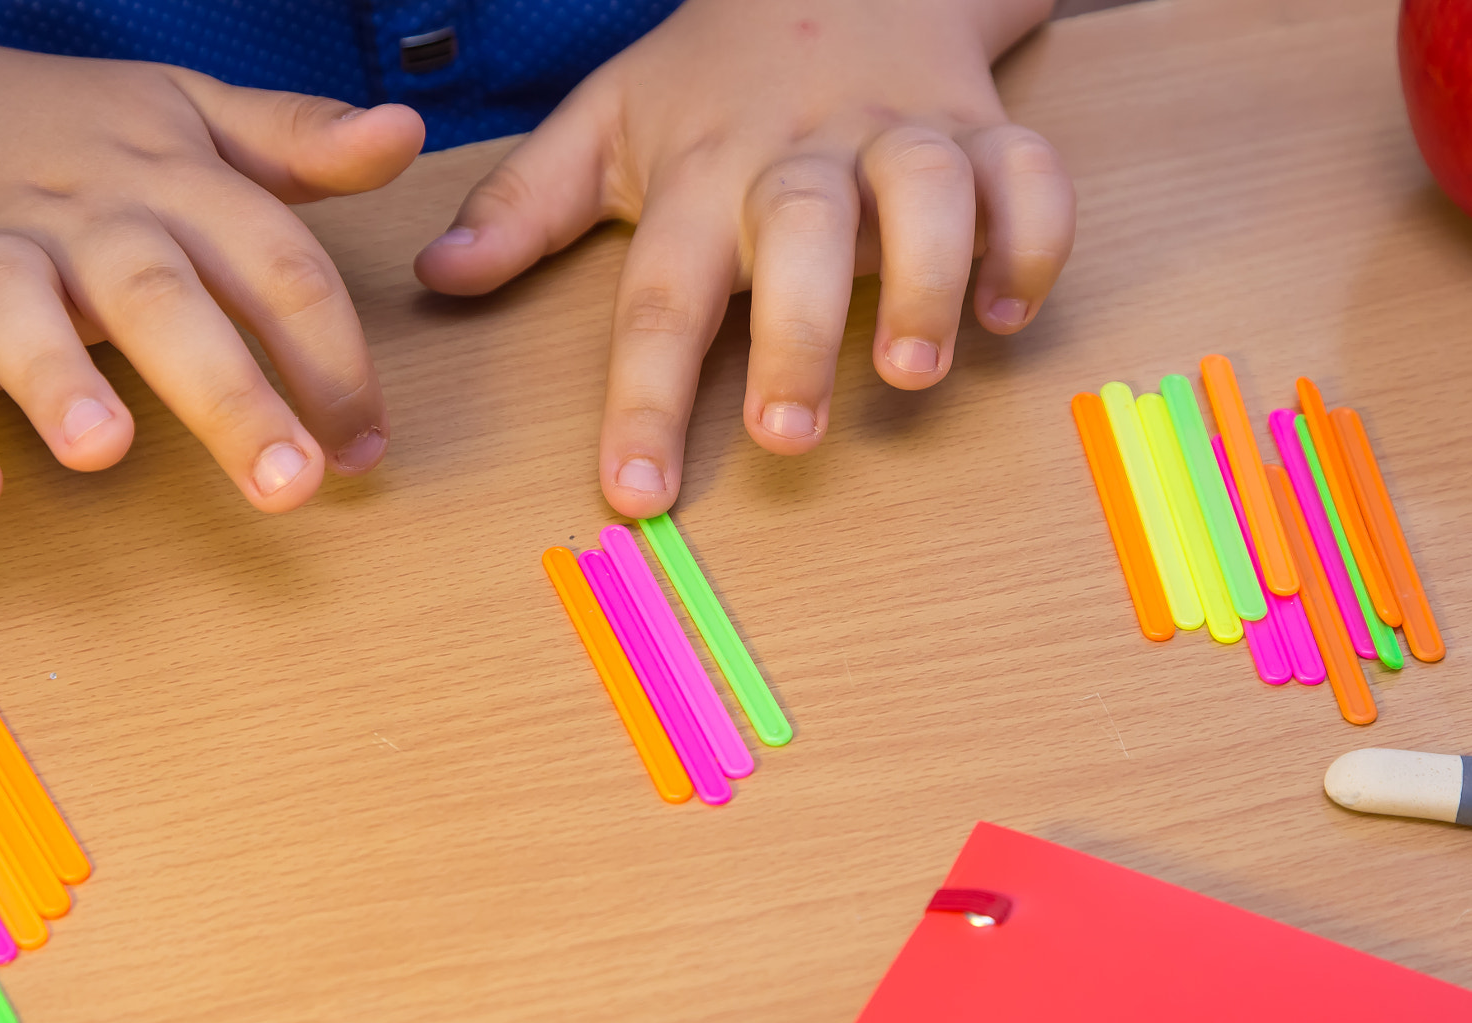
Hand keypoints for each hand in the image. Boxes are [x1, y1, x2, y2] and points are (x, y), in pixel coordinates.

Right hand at [0, 33, 422, 513]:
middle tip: (288, 482)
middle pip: (159, 296)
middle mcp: (81, 217)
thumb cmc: (76, 141)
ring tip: (103, 450)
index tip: (368, 446)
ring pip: (17, 310)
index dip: (332, 355)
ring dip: (58, 378)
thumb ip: (298, 137)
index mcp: (169, 178)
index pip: (271, 261)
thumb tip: (403, 132)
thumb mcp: (192, 116)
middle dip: (227, 392)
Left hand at [413, 0, 1073, 516]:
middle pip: (801, 230)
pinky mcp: (987, 129)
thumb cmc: (714, 79)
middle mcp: (803, 154)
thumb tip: (436, 278)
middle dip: (798, 331)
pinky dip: (1035, 238)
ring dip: (930, 277)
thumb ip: (526, 204)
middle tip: (787, 434)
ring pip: (929, 188)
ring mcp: (902, 134)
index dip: (645, 397)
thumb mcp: (608, 124)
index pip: (662, 292)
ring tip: (918, 371)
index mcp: (703, 172)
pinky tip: (1009, 313)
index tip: (635, 495)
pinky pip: (1032, 174)